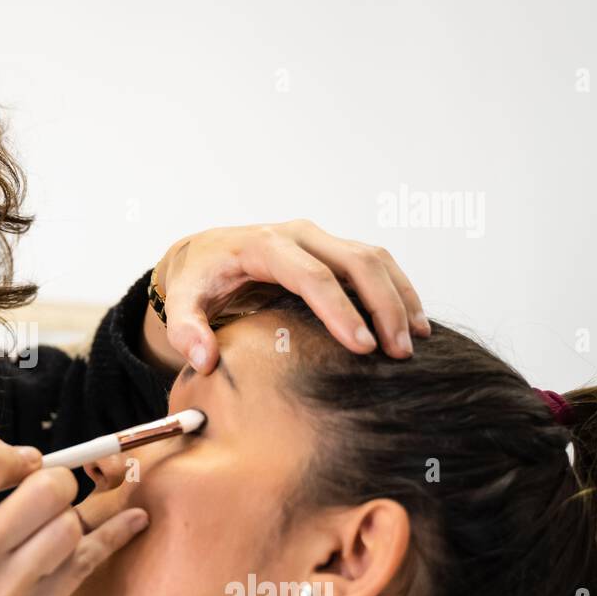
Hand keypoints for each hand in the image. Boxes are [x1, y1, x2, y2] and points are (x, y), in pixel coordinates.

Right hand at [0, 433, 148, 595]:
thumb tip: (39, 460)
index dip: (13, 455)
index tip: (21, 468)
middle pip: (46, 489)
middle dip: (57, 482)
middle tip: (49, 494)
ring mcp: (4, 590)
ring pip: (70, 526)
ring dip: (69, 518)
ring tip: (50, 526)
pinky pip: (87, 561)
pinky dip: (114, 535)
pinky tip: (133, 521)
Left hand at [147, 219, 431, 373]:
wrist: (203, 253)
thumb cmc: (197, 280)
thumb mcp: (181, 303)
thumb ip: (186, 331)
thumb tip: (205, 360)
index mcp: (265, 246)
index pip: (312, 276)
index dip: (341, 310)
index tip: (363, 347)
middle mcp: (299, 235)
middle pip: (356, 262)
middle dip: (383, 305)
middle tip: (398, 352)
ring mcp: (321, 238)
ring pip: (374, 258)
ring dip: (399, 297)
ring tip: (415, 340)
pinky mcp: (334, 248)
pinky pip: (376, 263)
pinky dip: (398, 289)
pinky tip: (413, 322)